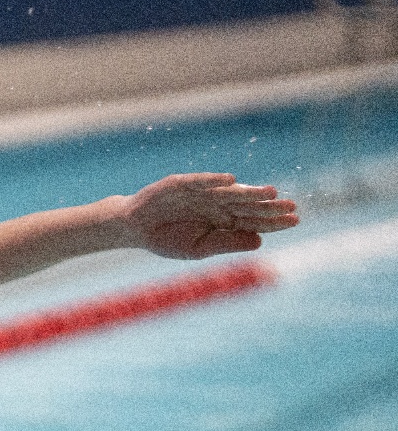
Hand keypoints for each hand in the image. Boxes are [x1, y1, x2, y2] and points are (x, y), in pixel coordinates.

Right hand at [119, 173, 298, 260]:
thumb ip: (228, 243)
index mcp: (223, 221)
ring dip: (250, 191)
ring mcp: (201, 193)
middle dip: (269, 205)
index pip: (253, 220)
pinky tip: (232, 181)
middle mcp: (217, 204)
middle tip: (292, 205)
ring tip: (271, 192)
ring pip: (230, 192)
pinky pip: (200, 181)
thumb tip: (260, 240)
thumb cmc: (166, 240)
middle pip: (248, 204)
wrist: (134, 229)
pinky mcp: (181, 184)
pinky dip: (214, 180)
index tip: (295, 220)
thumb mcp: (198, 249)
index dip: (274, 220)